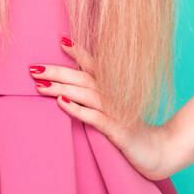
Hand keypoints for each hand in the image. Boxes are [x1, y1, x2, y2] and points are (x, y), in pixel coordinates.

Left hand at [30, 39, 176, 180]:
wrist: (161, 154)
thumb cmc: (132, 133)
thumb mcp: (113, 114)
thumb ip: (96, 102)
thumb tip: (69, 93)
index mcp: (112, 91)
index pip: (93, 67)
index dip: (78, 52)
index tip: (59, 40)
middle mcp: (114, 97)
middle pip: (83, 78)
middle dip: (57, 71)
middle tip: (32, 68)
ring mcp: (117, 113)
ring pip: (86, 95)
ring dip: (61, 88)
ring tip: (39, 85)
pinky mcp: (118, 132)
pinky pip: (96, 118)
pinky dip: (78, 110)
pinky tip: (61, 104)